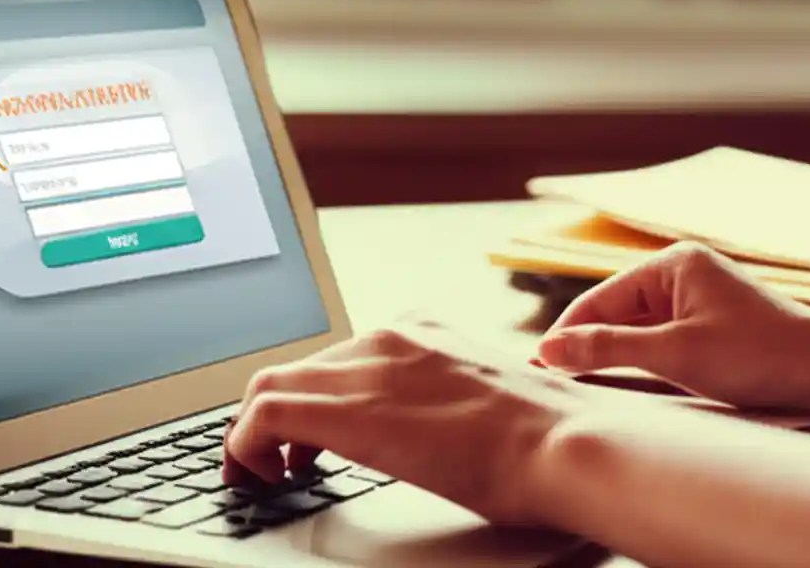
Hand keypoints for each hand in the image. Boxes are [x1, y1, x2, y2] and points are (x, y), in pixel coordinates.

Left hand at [223, 319, 603, 523]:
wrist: (563, 443)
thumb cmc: (545, 439)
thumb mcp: (486, 403)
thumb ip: (446, 404)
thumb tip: (432, 434)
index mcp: (422, 332)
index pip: (340, 358)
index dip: (313, 402)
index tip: (306, 440)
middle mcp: (388, 337)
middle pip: (298, 370)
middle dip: (275, 420)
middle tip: (274, 464)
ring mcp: (367, 367)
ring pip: (271, 386)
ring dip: (254, 434)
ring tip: (262, 475)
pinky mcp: (348, 408)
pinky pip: (264, 416)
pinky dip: (245, 447)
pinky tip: (258, 477)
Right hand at [537, 242, 809, 409]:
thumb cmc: (759, 357)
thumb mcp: (674, 355)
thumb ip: (608, 349)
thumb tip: (550, 348)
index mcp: (673, 263)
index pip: (599, 299)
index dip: (566, 333)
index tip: (536, 365)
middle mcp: (684, 271)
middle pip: (615, 310)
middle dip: (586, 342)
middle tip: (550, 378)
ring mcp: (700, 296)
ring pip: (637, 326)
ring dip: (612, 353)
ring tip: (580, 382)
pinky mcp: (714, 322)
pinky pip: (661, 337)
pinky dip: (640, 358)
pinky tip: (626, 382)